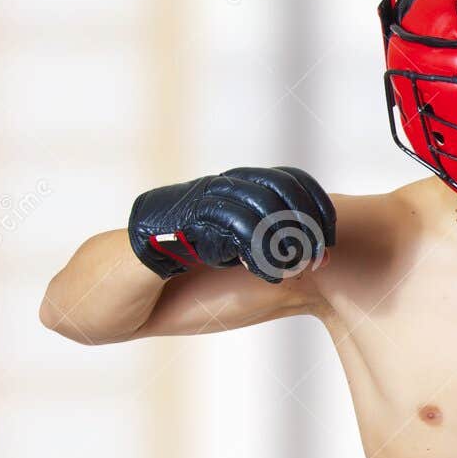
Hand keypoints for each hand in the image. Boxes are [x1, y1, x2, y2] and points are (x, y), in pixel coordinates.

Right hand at [128, 166, 335, 282]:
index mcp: (236, 188)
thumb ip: (274, 252)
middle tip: (318, 259)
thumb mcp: (238, 257)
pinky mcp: (184, 221)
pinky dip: (259, 254)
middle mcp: (221, 187)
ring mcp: (201, 201)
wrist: (125, 279)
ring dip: (287, 242)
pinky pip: (233, 228)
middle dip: (307, 225)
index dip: (318, 206)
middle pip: (281, 187)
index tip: (331, 240)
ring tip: (298, 270)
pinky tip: (268, 276)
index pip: (290, 178)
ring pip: (261, 205)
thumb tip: (321, 260)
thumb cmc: (187, 271)